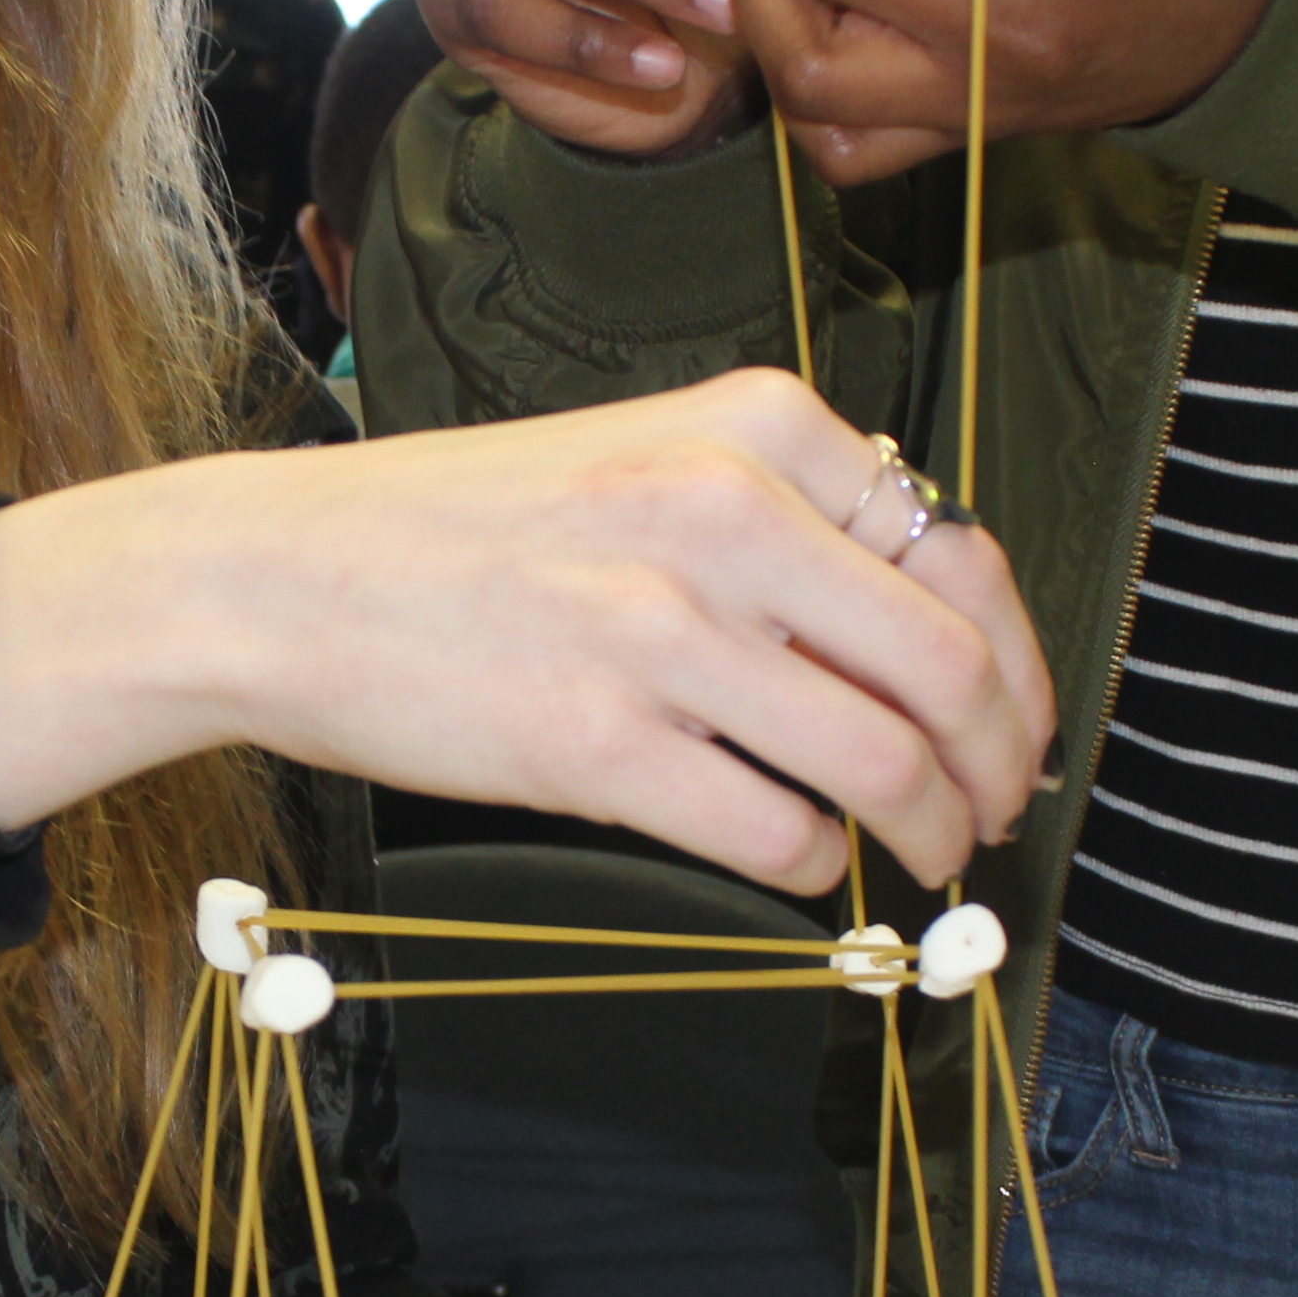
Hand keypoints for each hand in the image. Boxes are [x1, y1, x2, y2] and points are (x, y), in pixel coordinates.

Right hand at [0, 367, 1058, 894]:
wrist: (278, 576)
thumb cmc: (459, 530)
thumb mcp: (641, 456)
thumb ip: (781, 519)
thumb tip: (927, 637)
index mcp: (754, 428)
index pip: (962, 556)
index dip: (1019, 667)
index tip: (1014, 727)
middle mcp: (724, 513)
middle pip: (952, 669)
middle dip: (1001, 766)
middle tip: (996, 814)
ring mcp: (660, 632)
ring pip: (884, 764)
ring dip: (933, 834)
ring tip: (929, 861)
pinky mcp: (597, 747)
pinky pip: (776, 834)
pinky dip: (815, 868)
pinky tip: (802, 864)